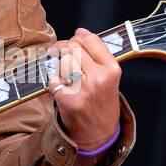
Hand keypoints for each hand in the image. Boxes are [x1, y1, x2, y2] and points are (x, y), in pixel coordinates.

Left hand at [46, 27, 120, 149]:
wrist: (99, 134)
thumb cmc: (102, 103)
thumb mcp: (109, 77)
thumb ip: (97, 54)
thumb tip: (80, 30)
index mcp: (112, 69)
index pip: (90, 40)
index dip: (78, 37)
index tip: (72, 42)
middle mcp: (99, 78)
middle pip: (73, 47)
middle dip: (62, 47)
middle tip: (59, 53)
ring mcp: (83, 90)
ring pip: (62, 61)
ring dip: (58, 65)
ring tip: (63, 74)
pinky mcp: (68, 100)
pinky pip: (53, 79)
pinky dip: (53, 82)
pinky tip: (61, 89)